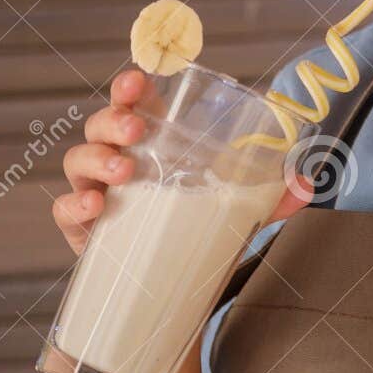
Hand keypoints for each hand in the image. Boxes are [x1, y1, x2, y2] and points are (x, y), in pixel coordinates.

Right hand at [54, 69, 311, 255]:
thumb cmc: (198, 229)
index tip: (139, 80)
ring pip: (77, 161)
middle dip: (113, 119)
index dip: (130, 87)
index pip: (134, 103)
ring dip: (97, 158)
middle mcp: (118, 162)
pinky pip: (66, 211)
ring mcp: (96, 194)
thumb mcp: (241, 209)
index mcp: (152, 143)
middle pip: (101, 126)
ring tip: (123, 169)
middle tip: (136, 128)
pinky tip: (95, 206)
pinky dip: (75, 205)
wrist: (172, 292)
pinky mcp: (84, 233)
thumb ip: (275, 194)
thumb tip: (306, 184)